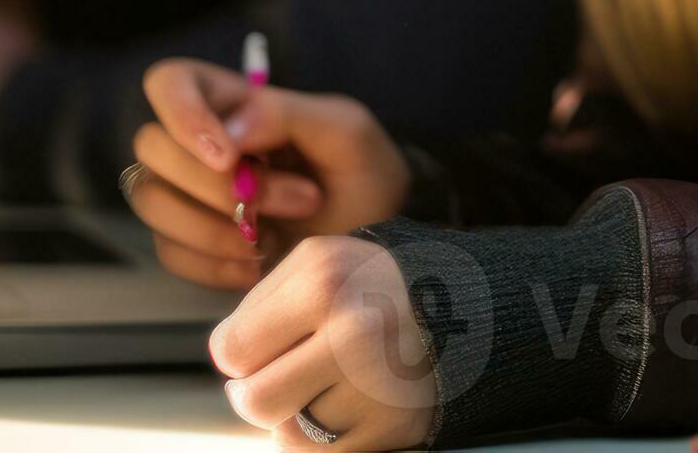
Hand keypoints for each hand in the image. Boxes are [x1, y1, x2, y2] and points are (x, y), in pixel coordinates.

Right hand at [129, 58, 410, 291]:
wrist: (372, 241)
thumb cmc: (362, 173)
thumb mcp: (346, 132)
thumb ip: (288, 115)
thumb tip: (229, 129)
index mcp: (234, 102)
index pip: (169, 82)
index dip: (181, 114)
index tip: (226, 157)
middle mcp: (198, 143)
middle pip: (153, 148)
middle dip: (218, 185)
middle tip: (301, 199)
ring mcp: (186, 194)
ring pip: (152, 202)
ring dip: (217, 226)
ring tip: (279, 233)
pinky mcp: (188, 244)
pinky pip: (170, 253)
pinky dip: (216, 264)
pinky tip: (261, 261)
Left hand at [210, 234, 436, 451]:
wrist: (472, 310)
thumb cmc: (380, 286)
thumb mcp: (324, 262)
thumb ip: (266, 303)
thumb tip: (226, 358)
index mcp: (323, 278)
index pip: (231, 349)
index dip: (241, 355)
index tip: (267, 346)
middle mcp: (352, 328)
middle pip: (254, 402)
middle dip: (259, 396)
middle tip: (287, 377)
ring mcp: (377, 382)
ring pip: (287, 437)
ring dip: (298, 419)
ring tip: (331, 387)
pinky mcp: (394, 427)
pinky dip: (331, 440)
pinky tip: (355, 406)